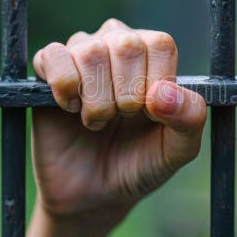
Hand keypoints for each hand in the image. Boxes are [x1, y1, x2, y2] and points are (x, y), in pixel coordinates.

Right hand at [31, 19, 206, 220]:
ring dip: (96, 100)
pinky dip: (65, 87)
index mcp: (154, 54)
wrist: (96, 193)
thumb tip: (164, 93)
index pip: (160, 45)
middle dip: (126, 96)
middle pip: (126, 45)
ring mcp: (81, 52)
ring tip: (98, 120)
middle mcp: (118, 43)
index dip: (155, 84)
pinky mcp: (48, 66)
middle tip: (121, 119)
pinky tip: (71, 108)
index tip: (149, 114)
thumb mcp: (178, 148)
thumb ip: (189, 118)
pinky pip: (54, 55)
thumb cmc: (141, 161)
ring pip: (90, 52)